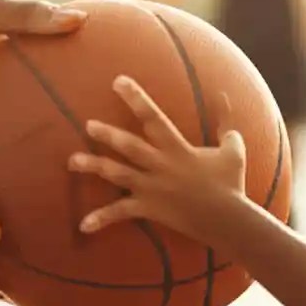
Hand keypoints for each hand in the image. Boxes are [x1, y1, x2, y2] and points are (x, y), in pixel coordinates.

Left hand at [68, 76, 246, 242]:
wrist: (228, 220)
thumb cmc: (231, 183)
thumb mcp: (233, 148)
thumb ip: (226, 123)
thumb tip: (224, 96)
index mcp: (178, 148)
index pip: (153, 117)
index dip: (136, 98)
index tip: (118, 80)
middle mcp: (160, 166)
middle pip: (129, 146)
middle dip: (108, 134)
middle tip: (88, 124)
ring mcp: (152, 188)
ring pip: (117, 174)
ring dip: (94, 167)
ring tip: (72, 161)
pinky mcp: (149, 208)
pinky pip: (120, 213)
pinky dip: (101, 219)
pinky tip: (82, 225)